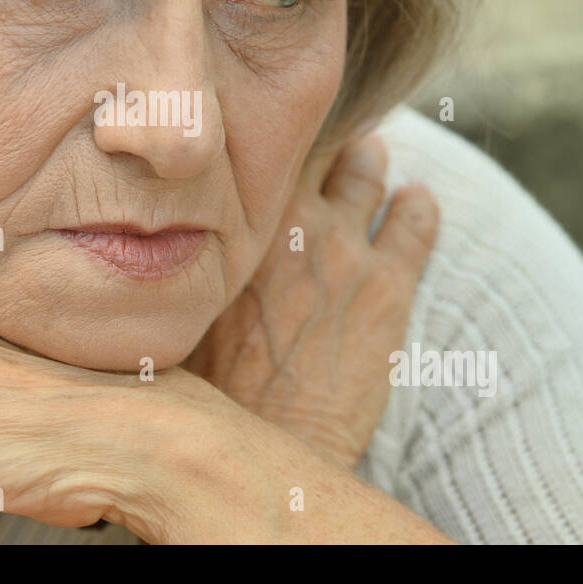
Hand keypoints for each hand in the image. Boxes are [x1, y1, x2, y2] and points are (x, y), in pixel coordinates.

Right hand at [182, 130, 438, 470]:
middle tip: (319, 138)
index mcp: (233, 222)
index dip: (263, 136)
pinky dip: (418, 205)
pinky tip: (416, 201)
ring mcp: (344, 249)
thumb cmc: (210, 389)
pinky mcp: (389, 285)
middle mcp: (290, 222)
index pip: (254, 147)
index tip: (266, 133)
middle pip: (312, 144)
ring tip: (369, 157)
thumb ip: (185, 256)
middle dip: (318, 137)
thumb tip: (164, 227)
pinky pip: (417, 219)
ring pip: (366, 169)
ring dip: (368, 161)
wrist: (266, 449)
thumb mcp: (180, 307)